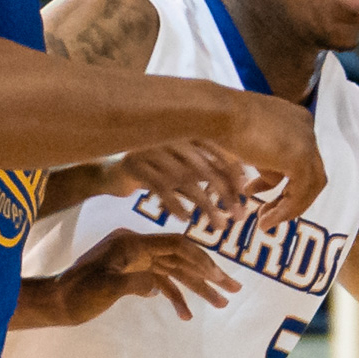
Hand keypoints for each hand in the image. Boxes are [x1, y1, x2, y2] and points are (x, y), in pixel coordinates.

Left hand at [58, 229, 241, 323]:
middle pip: (181, 257)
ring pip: (175, 271)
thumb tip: (158, 287)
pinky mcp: (133, 276)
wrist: (56, 302)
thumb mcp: (105, 288)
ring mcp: (136, 262)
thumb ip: (135, 284)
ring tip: (221, 303)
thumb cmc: (77, 294)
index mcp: (131, 244)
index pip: (175, 245)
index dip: (199, 258)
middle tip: (234, 288)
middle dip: (208, 274)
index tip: (218, 275)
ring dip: (197, 287)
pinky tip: (185, 314)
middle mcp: (137, 248)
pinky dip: (175, 297)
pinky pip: (161, 283)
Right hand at [106, 141, 250, 221]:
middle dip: (225, 195)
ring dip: (206, 206)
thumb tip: (241, 187)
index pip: (219, 150)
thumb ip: (209, 172)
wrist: (112, 171)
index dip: (235, 173)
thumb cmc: (157, 171)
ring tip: (219, 226)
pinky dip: (175, 204)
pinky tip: (185, 219)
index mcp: (186, 132)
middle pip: (206, 167)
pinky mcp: (135, 166)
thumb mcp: (184, 169)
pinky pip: (160, 188)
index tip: (246, 196)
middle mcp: (171, 136)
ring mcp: (151, 150)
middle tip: (238, 217)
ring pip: (186, 181)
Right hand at [222, 94, 326, 228]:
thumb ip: (265, 159)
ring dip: (287, 207)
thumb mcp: (249, 143)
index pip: (299, 157)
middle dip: (288, 197)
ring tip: (263, 221)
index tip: (256, 193)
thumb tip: (270, 179)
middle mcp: (306, 128)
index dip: (281, 180)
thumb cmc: (222, 123)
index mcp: (296, 120)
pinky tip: (265, 220)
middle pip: (309, 173)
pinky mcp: (300, 158)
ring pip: (309, 186)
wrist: (217, 113)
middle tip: (266, 213)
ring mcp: (306, 142)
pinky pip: (300, 193)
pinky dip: (285, 210)